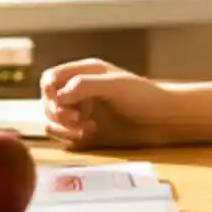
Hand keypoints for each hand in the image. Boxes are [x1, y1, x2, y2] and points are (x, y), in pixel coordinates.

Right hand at [39, 58, 171, 149]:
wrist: (164, 121)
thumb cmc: (143, 96)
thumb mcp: (114, 85)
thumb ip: (85, 85)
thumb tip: (58, 97)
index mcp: (83, 73)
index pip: (50, 78)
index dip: (49, 90)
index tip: (61, 102)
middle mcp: (79, 92)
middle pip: (47, 101)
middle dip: (56, 111)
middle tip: (76, 118)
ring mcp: (81, 113)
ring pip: (52, 120)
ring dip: (62, 127)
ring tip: (83, 130)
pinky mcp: (85, 133)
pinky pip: (63, 137)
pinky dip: (68, 138)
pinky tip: (87, 136)